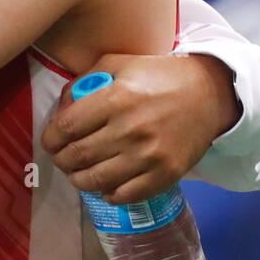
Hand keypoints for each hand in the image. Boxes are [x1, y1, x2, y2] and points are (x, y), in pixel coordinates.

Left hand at [41, 52, 240, 203]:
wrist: (209, 93)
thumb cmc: (159, 76)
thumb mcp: (119, 64)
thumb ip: (84, 81)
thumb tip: (60, 108)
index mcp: (116, 98)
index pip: (66, 127)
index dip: (50, 138)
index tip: (50, 141)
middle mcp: (130, 129)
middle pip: (77, 156)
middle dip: (61, 160)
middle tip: (62, 158)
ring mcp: (149, 155)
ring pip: (96, 180)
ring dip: (78, 180)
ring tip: (79, 173)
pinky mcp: (165, 174)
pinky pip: (125, 195)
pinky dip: (109, 194)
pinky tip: (106, 185)